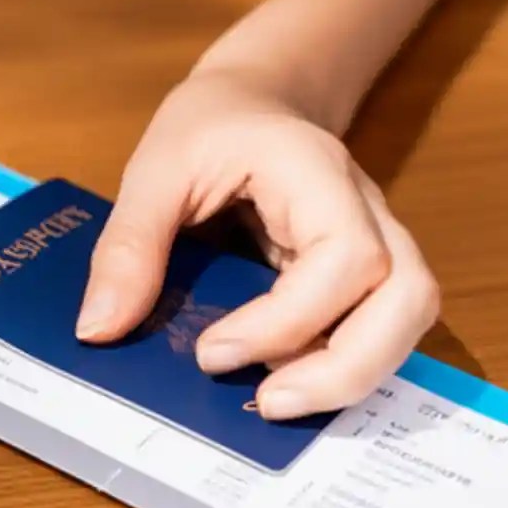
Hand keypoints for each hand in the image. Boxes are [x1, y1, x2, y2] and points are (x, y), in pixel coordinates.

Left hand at [76, 71, 439, 419]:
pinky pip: (373, 329)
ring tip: (274, 404)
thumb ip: (128, 247)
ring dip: (352, 375)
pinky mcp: (358, 278)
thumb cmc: (209, 126)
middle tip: (267, 404)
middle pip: (409, 298)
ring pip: (407, 319)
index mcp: (318, 174)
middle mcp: (365, 212)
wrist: (253, 102)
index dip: (287, 320)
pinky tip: (280, 383)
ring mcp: (374, 245)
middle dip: (347, 368)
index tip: (210, 353)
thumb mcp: (154, 170)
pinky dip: (338, 366)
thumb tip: (98, 330)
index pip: (346, 257)